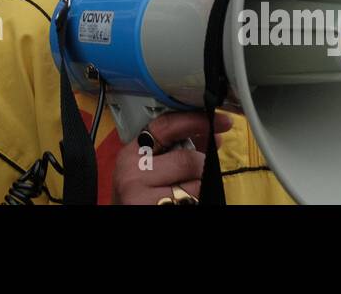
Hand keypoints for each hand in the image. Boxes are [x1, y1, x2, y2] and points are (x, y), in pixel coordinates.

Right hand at [110, 111, 232, 205]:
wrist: (121, 219)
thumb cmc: (139, 198)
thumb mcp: (149, 170)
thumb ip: (177, 151)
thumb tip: (212, 137)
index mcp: (131, 154)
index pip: (166, 127)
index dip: (196, 121)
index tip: (219, 122)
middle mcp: (132, 172)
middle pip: (188, 160)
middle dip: (201, 167)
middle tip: (198, 176)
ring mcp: (140, 196)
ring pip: (195, 186)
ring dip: (199, 189)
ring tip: (186, 194)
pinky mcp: (150, 209)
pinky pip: (192, 202)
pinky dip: (194, 201)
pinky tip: (182, 202)